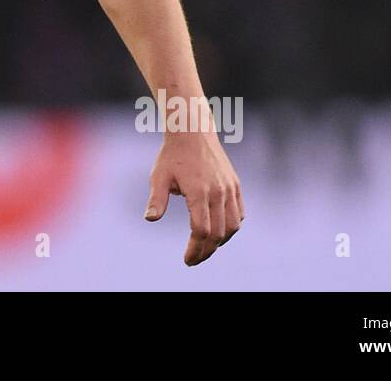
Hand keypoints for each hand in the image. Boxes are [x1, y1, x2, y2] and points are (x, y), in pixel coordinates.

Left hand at [143, 130, 243, 265]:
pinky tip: (220, 232)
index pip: (201, 230)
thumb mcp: (159, 176)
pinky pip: (239, 213)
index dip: (195, 249)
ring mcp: (229, 188)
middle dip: (206, 251)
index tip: (187, 260)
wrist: (192, 131)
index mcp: (199, 192)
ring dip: (221, 242)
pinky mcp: (235, 185)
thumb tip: (150, 219)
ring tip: (206, 249)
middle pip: (218, 233)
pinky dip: (232, 227)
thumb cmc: (172, 155)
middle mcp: (218, 192)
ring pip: (233, 226)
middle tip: (194, 260)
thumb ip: (156, 199)